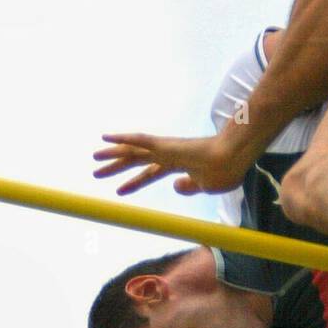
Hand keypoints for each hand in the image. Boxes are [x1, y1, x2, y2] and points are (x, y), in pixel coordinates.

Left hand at [92, 131, 244, 196]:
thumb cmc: (225, 172)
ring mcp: (166, 148)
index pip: (150, 173)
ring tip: (94, 157)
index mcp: (178, 165)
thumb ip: (190, 186)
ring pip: (133, 150)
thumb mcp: (205, 186)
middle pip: (136, 160)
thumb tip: (175, 187)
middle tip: (96, 172)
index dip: (134, 182)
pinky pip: (139, 140)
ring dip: (113, 154)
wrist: (233, 160)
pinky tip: (105, 138)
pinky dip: (122, 138)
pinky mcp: (165, 144)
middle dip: (117, 167)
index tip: (119, 190)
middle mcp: (168, 154)